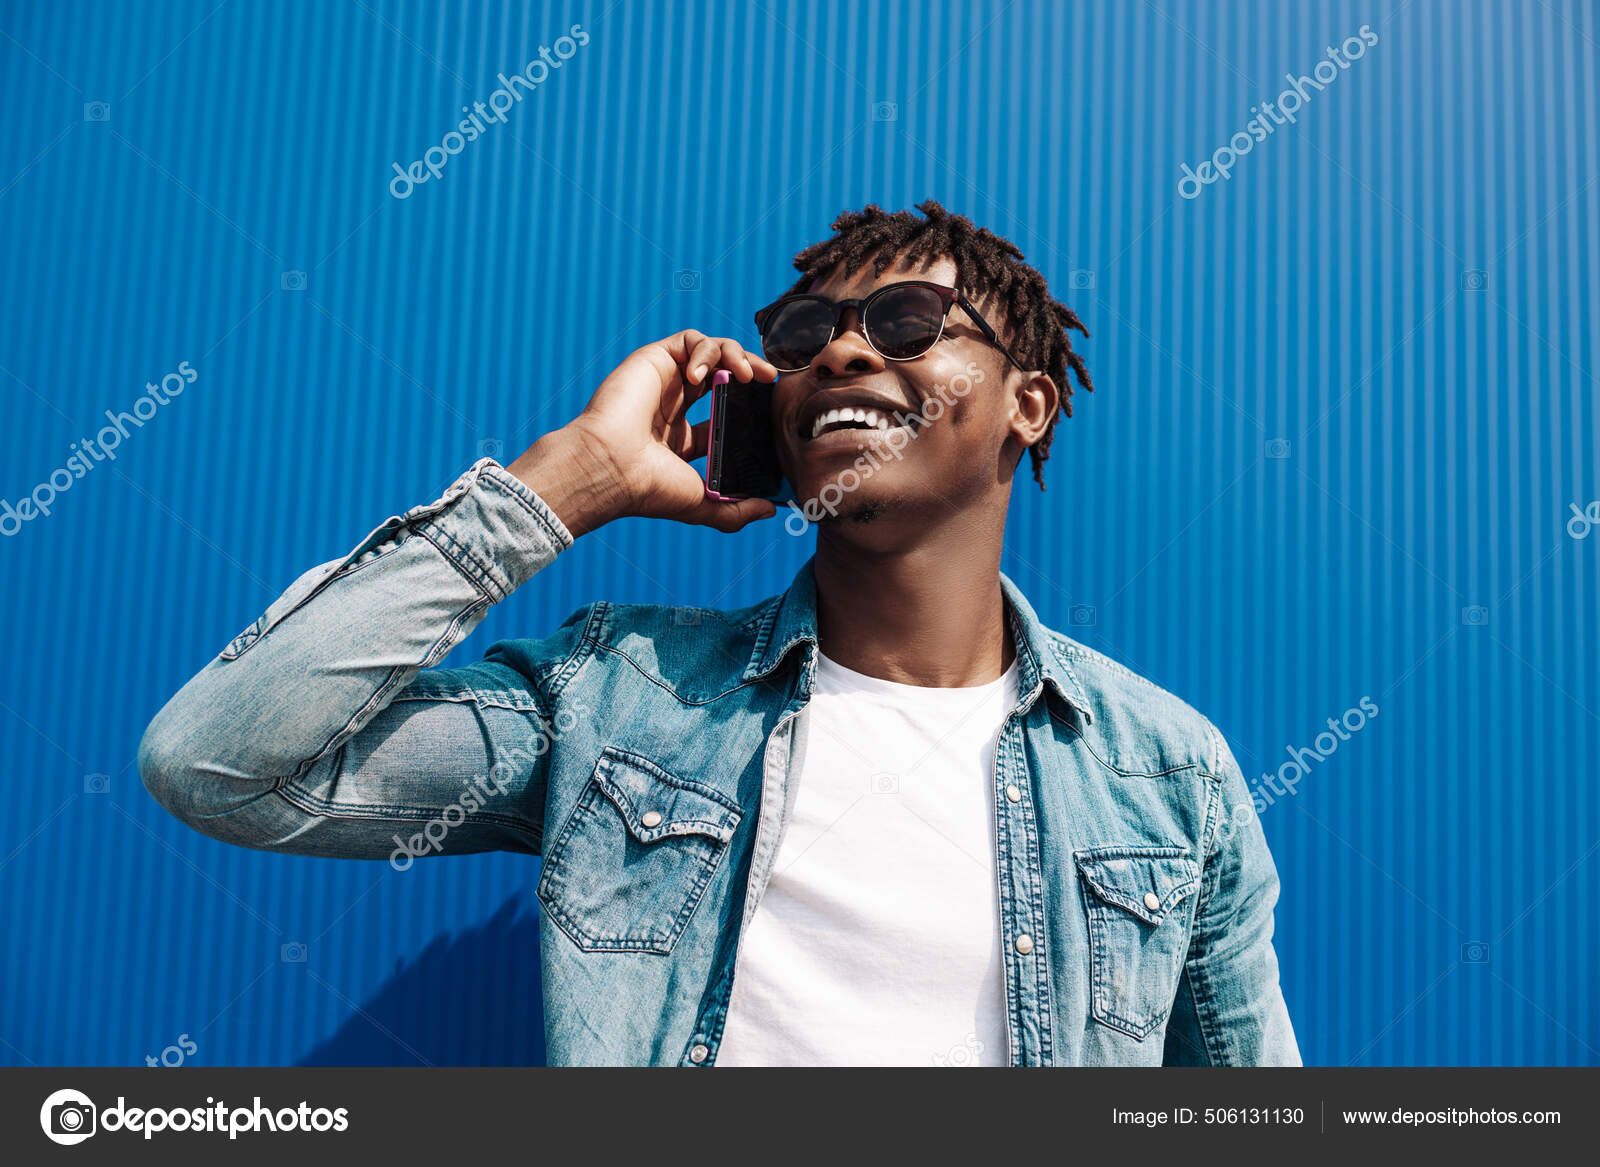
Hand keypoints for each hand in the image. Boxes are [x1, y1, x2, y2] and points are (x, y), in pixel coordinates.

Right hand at [506, 330, 778, 536]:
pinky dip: (706, 349)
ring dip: (735, 354)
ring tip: (746, 375)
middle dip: (749, 370)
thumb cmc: (649, 489)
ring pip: (711, 351)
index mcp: (682, 438)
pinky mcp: (654, 361)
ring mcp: (664, 383)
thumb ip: (736, 511)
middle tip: (769, 380)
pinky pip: (689, 340)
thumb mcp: (703, 502)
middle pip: (722, 375)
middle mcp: (673, 407)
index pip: (724, 412)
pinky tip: (704, 374)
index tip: (769, 409)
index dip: (749, 406)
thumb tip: (769, 509)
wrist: (613, 467)